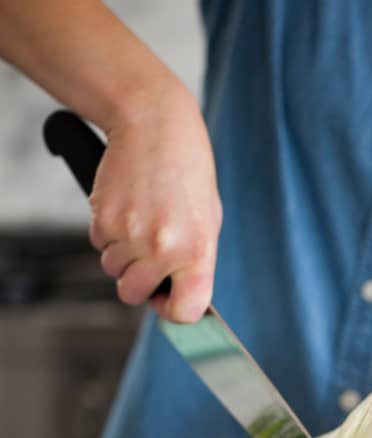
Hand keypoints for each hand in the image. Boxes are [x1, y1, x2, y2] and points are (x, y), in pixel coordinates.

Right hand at [89, 79, 221, 322]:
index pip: (184, 311)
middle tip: (150, 255)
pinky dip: (108, 233)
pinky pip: (99, 246)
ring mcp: (131, 235)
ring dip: (123, 254)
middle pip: (134, 295)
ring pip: (113, 270)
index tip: (169, 300)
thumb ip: (194, 263)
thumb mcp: (207, 221)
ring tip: (142, 220)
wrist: (155, 125)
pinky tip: (126, 207)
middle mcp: (164, 248)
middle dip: (139, 281)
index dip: (173, 311)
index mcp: (197, 252)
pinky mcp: (103, 219)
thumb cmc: (187, 174)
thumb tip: (178, 300)